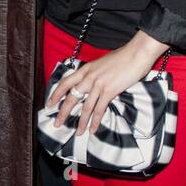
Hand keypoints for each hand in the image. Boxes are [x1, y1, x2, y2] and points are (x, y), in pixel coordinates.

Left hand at [48, 32, 168, 135]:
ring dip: (81, 122)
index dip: (56, 94)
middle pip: (71, 97)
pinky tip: (93, 129)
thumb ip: (94, 73)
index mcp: (86, 69)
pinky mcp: (109, 90)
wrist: (136, 53)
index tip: (49, 104)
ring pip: (85, 107)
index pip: (65, 82)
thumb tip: (91, 82)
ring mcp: (98, 84)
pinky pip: (100, 109)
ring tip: (78, 133)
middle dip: (63, 112)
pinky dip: (96, 121)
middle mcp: (89, 77)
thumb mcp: (102, 63)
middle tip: (57, 124)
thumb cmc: (123, 57)